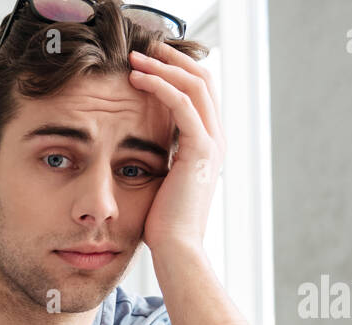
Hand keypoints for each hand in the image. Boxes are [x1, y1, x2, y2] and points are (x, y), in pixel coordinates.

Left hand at [127, 45, 225, 258]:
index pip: (200, 94)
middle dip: (173, 59)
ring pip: (195, 84)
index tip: (147, 62)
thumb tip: (141, 156)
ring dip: (164, 65)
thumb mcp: (162, 185)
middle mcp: (216, 139)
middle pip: (203, 80)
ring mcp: (212, 142)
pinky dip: (160, 84)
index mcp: (208, 146)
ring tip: (135, 58)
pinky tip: (136, 78)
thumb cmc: (164, 226)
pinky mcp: (200, 149)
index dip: (177, 72)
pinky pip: (182, 103)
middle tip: (144, 48)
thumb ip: (160, 163)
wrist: (177, 249)